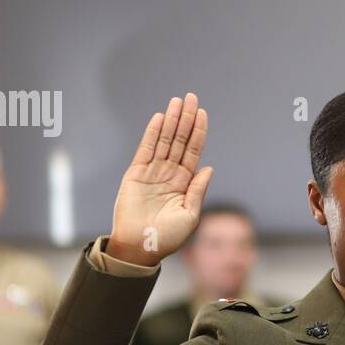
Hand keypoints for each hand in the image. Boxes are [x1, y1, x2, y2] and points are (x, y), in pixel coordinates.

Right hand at [107, 93, 213, 265]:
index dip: (198, 132)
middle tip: (192, 97)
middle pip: (180, 140)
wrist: (141, 247)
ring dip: (171, 120)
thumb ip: (198, 190)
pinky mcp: (135, 174)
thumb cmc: (167, 237)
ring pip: (164, 141)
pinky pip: (146, 149)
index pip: (193, 151)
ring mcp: (152, 172)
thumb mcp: (190, 215)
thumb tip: (209, 167)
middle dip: (186, 119)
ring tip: (178, 101)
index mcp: (185, 183)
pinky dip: (152, 133)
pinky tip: (160, 118)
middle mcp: (169, 174)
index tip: (203, 113)